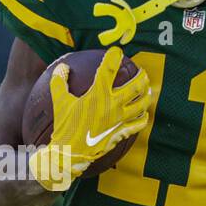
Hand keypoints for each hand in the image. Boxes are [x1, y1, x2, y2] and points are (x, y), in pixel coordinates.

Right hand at [28, 47, 150, 191]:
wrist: (70, 153)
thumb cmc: (64, 126)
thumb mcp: (59, 102)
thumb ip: (59, 81)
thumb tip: (63, 68)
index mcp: (97, 94)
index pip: (110, 69)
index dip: (114, 56)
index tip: (116, 52)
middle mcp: (112, 105)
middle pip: (136, 85)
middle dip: (142, 76)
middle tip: (141, 72)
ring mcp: (120, 119)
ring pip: (142, 103)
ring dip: (147, 94)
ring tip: (146, 89)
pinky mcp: (122, 132)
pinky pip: (139, 123)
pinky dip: (143, 117)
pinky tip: (142, 114)